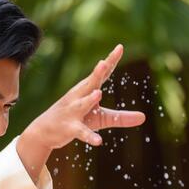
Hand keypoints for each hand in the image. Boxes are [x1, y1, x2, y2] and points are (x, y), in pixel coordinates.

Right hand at [17, 45, 145, 170]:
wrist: (44, 131)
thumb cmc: (76, 120)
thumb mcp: (101, 118)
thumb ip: (121, 117)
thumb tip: (143, 117)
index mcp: (87, 90)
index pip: (101, 74)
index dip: (110, 61)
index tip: (120, 47)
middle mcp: (79, 97)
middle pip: (89, 83)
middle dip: (96, 73)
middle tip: (104, 62)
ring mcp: (73, 112)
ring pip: (82, 104)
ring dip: (89, 99)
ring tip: (99, 93)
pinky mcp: (70, 128)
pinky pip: (81, 132)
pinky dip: (89, 136)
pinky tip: (98, 141)